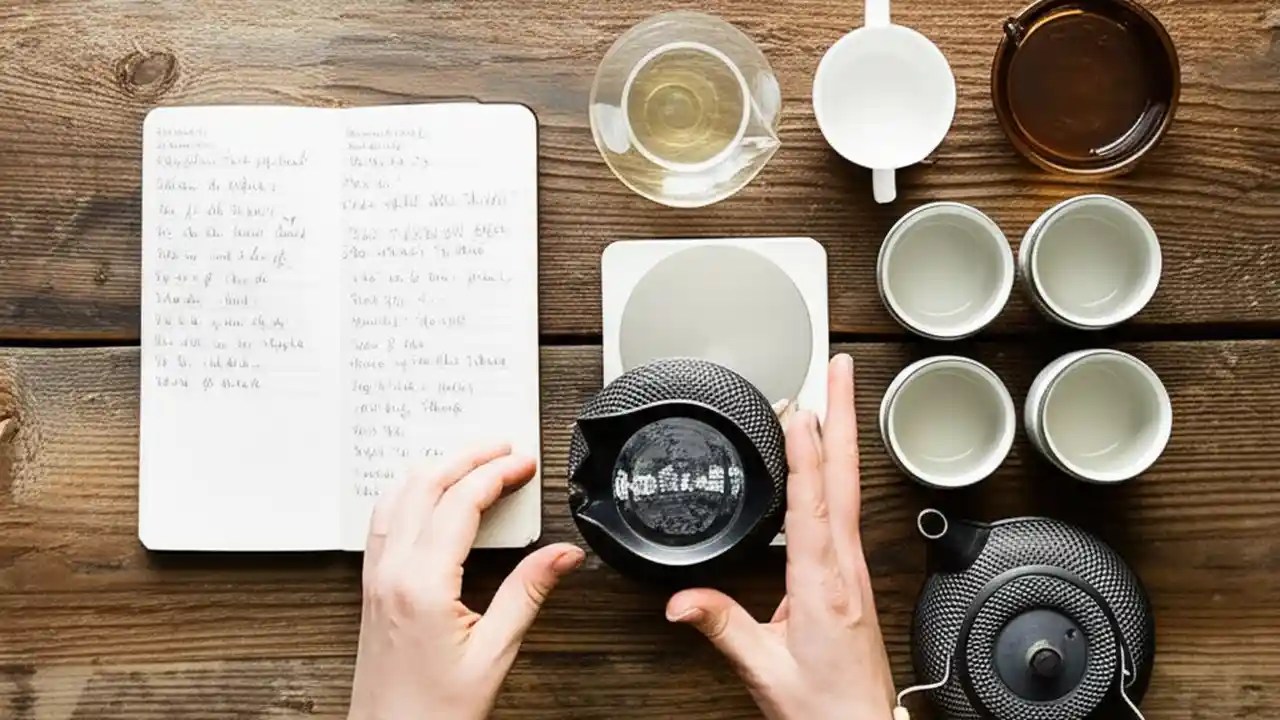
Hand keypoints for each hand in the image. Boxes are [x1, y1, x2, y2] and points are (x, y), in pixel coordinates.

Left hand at [348, 444, 584, 719]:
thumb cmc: (435, 711)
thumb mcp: (495, 653)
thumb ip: (528, 593)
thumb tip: (563, 554)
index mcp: (422, 584)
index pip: (460, 502)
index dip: (496, 473)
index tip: (524, 464)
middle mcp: (391, 573)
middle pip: (424, 485)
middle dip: (467, 457)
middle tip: (503, 448)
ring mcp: (376, 578)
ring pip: (397, 496)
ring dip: (435, 469)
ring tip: (471, 461)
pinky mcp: (372, 588)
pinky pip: (383, 521)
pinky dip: (409, 493)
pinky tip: (428, 496)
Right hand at [666, 354, 895, 718]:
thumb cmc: (824, 706)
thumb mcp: (764, 669)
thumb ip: (722, 628)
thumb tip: (681, 600)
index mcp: (824, 581)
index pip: (816, 500)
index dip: (805, 449)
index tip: (797, 406)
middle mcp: (846, 565)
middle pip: (846, 474)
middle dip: (842, 414)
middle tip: (842, 367)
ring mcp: (853, 566)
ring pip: (850, 485)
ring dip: (841, 434)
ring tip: (831, 395)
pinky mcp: (851, 574)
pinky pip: (845, 507)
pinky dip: (835, 470)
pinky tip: (826, 459)